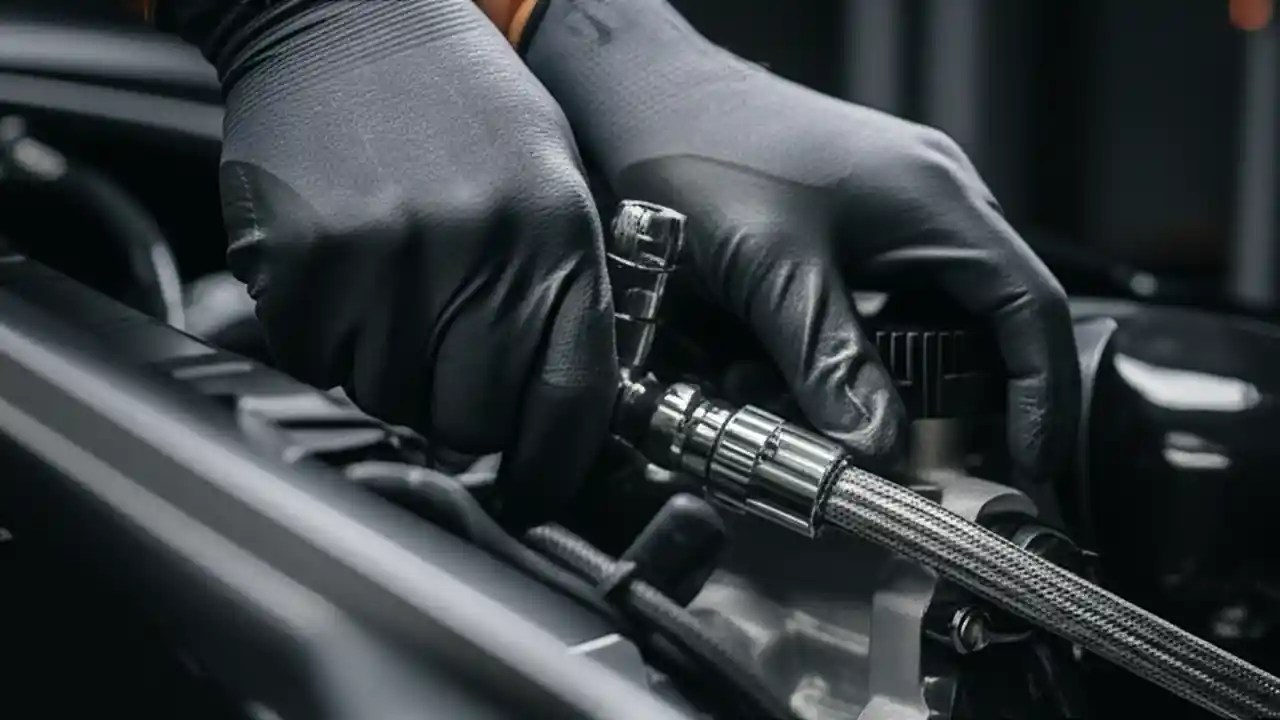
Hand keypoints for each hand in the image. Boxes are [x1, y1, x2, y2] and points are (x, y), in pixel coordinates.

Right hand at [206, 0, 616, 523]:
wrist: (345, 14)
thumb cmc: (458, 98)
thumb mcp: (553, 177)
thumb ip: (565, 289)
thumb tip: (560, 406)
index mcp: (557, 237)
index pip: (569, 405)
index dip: (552, 467)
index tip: (533, 484)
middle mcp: (479, 254)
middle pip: (472, 421)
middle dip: (461, 413)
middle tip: (445, 358)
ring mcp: (386, 261)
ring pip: (390, 400)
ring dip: (391, 373)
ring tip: (393, 293)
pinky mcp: (303, 264)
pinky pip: (317, 362)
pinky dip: (328, 343)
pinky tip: (343, 278)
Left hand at [519, 0, 1079, 486]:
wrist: (650, 95)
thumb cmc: (708, 156)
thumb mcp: (771, 274)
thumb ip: (830, 363)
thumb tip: (883, 452)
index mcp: (940, 205)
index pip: (1031, 310)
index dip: (1043, 395)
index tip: (1030, 465)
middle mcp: (936, 200)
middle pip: (990, 318)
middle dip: (960, 397)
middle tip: (930, 461)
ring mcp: (900, 205)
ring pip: (930, 312)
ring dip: (892, 374)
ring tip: (846, 421)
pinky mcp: (860, 215)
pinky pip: (885, 293)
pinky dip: (855, 342)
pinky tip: (800, 372)